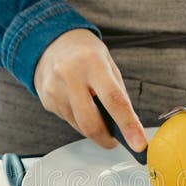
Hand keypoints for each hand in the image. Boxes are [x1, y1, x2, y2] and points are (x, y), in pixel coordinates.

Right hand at [34, 29, 146, 150]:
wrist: (50, 40)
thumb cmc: (85, 53)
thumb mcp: (108, 64)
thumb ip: (118, 94)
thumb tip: (127, 127)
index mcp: (92, 63)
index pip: (114, 101)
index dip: (128, 125)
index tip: (139, 144)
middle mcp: (70, 76)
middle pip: (91, 123)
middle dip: (106, 139)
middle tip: (116, 141)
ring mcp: (54, 90)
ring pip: (79, 126)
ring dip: (93, 128)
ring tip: (95, 109)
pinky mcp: (46, 100)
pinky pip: (69, 121)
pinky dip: (80, 120)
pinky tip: (79, 103)